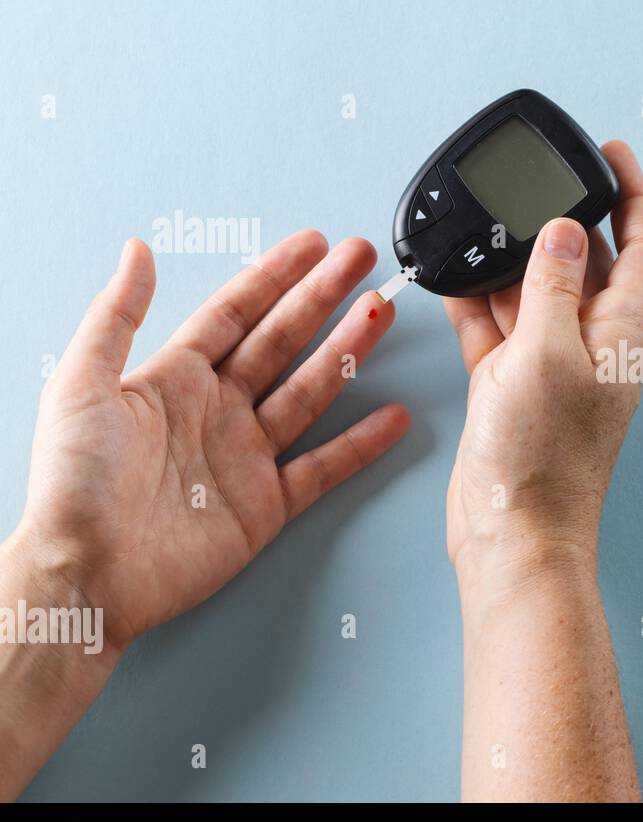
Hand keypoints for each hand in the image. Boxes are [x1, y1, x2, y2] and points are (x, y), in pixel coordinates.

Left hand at [9, 231, 407, 652]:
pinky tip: (390, 417)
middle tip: (362, 261)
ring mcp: (244, 456)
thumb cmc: (73, 484)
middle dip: (323, 297)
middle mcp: (215, 411)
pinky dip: (359, 445)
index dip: (275, 276)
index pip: (235, 313)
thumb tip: (137, 252)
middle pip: (281, 341)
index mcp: (172, 379)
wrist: (86, 574)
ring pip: (309, 392)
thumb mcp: (80, 386)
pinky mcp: (264, 505)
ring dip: (347, 352)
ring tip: (380, 315)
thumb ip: (116, 317)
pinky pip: (322, 468)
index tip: (313, 247)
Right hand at [440, 141, 642, 609]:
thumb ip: (555, 288)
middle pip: (589, 265)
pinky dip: (477, 303)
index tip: (614, 154)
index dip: (636, 197)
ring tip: (484, 221)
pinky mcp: (510, 388)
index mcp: (620, 336)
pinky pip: (497, 329)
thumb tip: (567, 231)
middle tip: (532, 182)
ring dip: (513, 258)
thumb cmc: (541, 461)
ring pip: (537, 293)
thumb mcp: (547, 356)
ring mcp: (550, 367)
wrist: (512, 536)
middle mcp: (591, 347)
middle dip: (565, 219)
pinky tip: (452, 277)